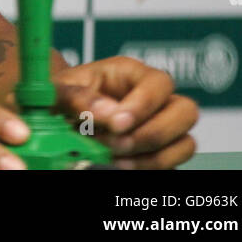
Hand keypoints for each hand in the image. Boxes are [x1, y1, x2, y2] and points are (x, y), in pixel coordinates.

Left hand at [52, 56, 198, 168]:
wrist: (55, 118)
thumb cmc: (60, 98)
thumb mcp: (60, 90)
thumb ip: (80, 97)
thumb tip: (111, 114)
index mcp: (130, 74)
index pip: (160, 83)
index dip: (144, 104)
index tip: (118, 124)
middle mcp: (152, 98)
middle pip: (186, 111)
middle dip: (153, 133)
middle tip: (118, 144)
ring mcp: (160, 125)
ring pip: (185, 142)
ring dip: (153, 156)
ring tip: (115, 158)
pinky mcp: (158, 151)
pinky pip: (172, 164)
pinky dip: (150, 168)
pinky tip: (120, 165)